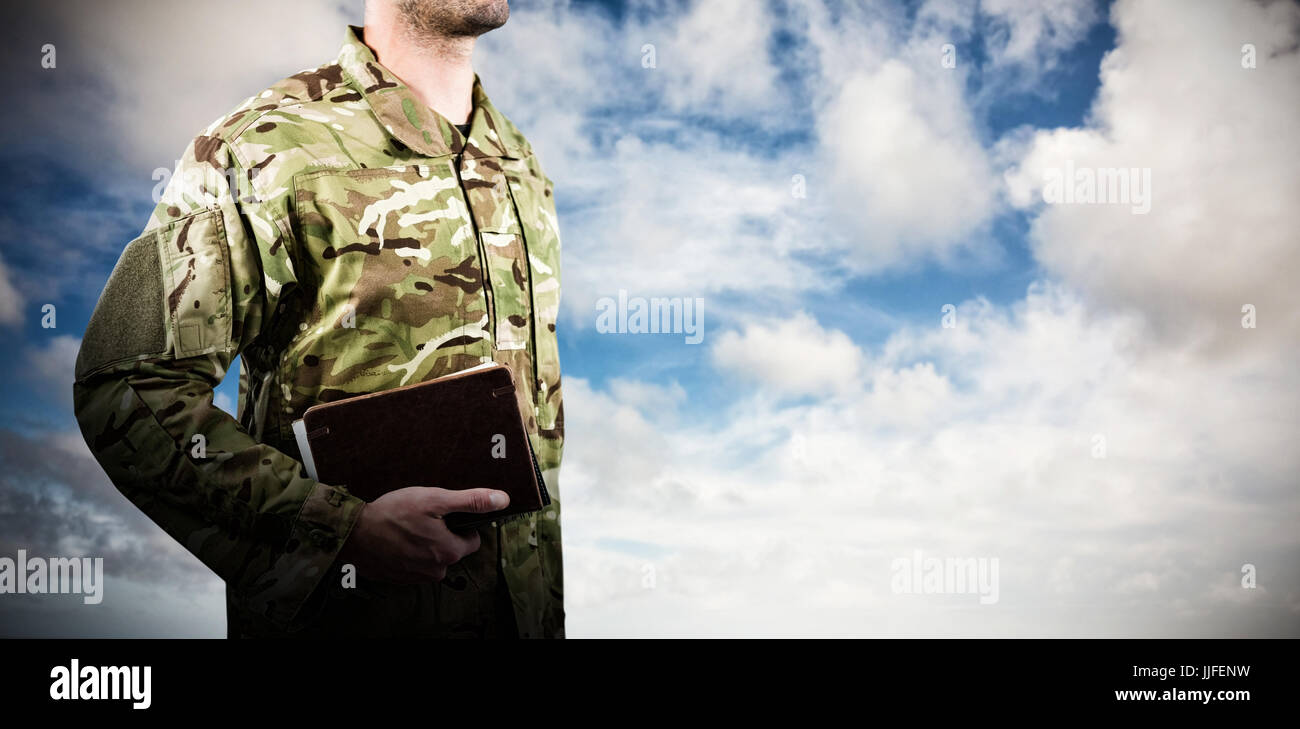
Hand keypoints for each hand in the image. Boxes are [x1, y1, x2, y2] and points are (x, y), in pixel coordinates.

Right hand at [338, 486, 508, 583]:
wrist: (352, 533)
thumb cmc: (393, 514)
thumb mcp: (436, 500)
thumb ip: (471, 501)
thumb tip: (502, 500)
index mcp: (449, 553)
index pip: (472, 540)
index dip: (460, 524)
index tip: (443, 515)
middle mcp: (435, 571)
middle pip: (452, 549)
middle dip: (441, 534)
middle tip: (421, 518)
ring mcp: (416, 577)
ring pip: (432, 557)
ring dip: (424, 543)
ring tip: (406, 527)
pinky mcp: (399, 578)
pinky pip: (413, 564)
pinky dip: (408, 552)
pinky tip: (396, 539)